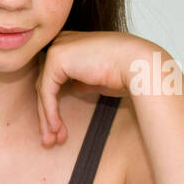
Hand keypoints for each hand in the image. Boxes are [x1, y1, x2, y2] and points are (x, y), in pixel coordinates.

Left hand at [36, 30, 152, 146]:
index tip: (59, 129)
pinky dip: (50, 112)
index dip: (53, 105)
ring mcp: (58, 48)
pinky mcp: (56, 58)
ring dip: (47, 119)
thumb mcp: (97, 79)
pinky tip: (55, 128)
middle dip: (47, 116)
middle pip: (46, 85)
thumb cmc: (127, 73)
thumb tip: (73, 87)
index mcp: (73, 44)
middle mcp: (63, 42)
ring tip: (52, 140)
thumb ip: (82, 81)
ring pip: (44, 91)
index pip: (54, 78)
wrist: (140, 65)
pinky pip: (47, 91)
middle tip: (50, 139)